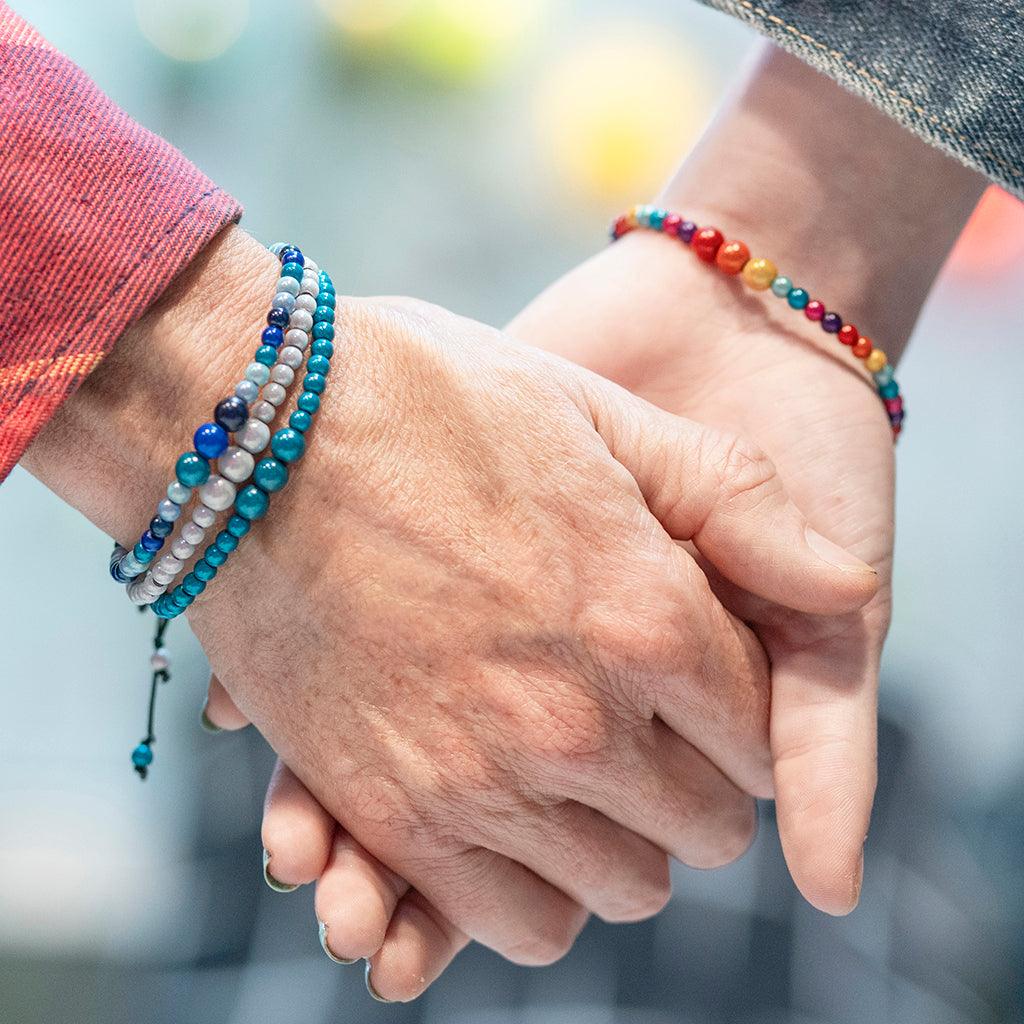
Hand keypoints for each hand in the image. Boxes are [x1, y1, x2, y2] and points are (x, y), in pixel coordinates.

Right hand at [26, 226, 875, 967]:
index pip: (758, 732)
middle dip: (694, 780)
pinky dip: (535, 891)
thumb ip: (741, 505)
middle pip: (707, 827)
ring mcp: (482, 778)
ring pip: (623, 887)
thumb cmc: (430, 401)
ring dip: (620, 841)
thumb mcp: (602, 413)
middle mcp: (578, 719)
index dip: (739, 709)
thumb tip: (851, 584)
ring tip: (580, 779)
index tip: (699, 680)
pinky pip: (516, 922)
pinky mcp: (393, 813)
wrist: (250, 425)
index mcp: (645, 614)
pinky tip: (515, 826)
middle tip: (644, 726)